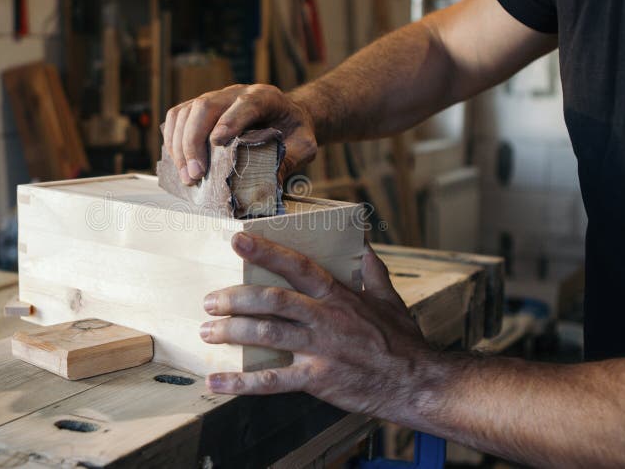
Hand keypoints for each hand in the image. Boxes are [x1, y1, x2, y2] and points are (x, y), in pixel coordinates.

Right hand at [163, 84, 316, 184]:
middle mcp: (236, 93)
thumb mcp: (304, 147)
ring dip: (179, 145)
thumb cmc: (294, 132)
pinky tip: (179, 164)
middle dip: (194, 142)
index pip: (245, 103)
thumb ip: (290, 161)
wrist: (286, 117)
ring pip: (186, 112)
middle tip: (195, 175)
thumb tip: (268, 185)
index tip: (218, 143)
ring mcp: (215, 99)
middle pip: (205, 106)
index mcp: (265, 97)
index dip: (230, 121)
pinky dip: (172, 140)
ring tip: (187, 176)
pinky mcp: (199, 109)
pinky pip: (177, 117)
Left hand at [199, 232, 437, 417]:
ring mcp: (320, 349)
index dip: (266, 251)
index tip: (236, 240)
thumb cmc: (401, 340)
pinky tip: (216, 382)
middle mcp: (325, 318)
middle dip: (235, 298)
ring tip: (207, 332)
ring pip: (267, 335)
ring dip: (232, 332)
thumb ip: (372, 269)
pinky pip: (273, 381)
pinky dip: (241, 383)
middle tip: (209, 300)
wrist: (417, 382)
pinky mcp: (317, 379)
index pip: (297, 265)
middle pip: (273, 300)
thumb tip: (364, 241)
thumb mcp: (389, 298)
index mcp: (339, 295)